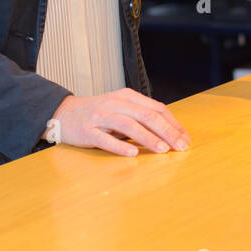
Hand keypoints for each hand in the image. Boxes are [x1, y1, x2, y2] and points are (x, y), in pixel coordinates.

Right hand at [47, 89, 189, 156]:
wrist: (65, 114)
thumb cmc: (100, 113)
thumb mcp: (123, 108)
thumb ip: (143, 116)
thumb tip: (171, 132)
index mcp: (128, 97)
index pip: (156, 108)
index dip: (173, 124)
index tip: (185, 139)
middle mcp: (116, 103)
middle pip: (146, 115)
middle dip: (167, 131)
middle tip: (180, 146)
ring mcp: (100, 116)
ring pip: (128, 125)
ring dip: (148, 138)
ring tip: (163, 150)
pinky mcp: (87, 130)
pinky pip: (105, 139)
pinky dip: (120, 146)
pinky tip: (132, 153)